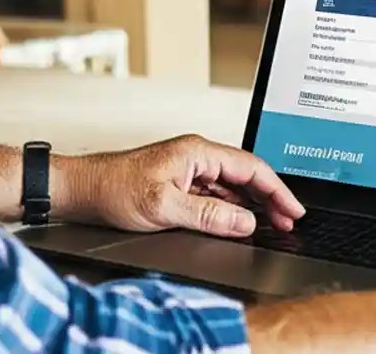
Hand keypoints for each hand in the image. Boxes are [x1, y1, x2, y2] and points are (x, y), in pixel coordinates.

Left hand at [58, 135, 304, 237]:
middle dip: (271, 198)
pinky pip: (216, 195)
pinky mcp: (180, 183)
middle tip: (289, 222)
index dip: (277, 190)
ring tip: (272, 224)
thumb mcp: (164, 207)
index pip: (251, 168)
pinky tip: (239, 223)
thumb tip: (245, 223)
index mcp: (198, 152)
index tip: (293, 210)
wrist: (82, 189)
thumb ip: (208, 216)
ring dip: (253, 205)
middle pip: (246, 176)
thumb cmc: (113, 188)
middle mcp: (196, 156)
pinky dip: (233, 209)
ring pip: (232, 187)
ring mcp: (189, 170)